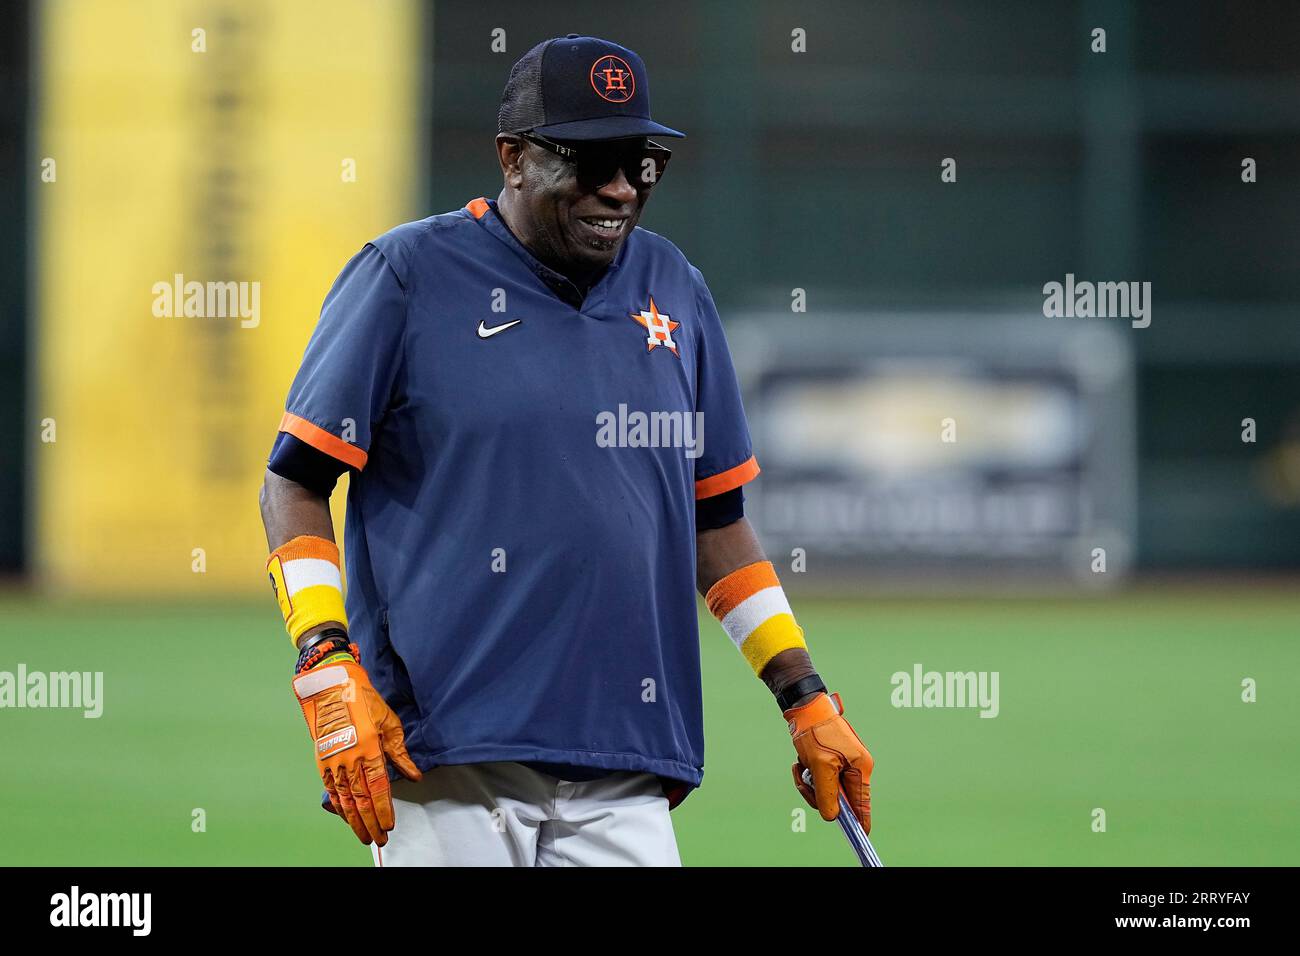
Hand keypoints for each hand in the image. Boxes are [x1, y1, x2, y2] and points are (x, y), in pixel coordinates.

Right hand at [292, 651, 420, 845]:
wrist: (332, 686)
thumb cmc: (364, 700)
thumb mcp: (389, 723)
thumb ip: (400, 753)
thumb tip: (414, 775)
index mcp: (368, 748)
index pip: (378, 787)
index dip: (383, 809)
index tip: (389, 825)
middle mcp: (348, 758)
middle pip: (361, 799)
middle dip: (370, 822)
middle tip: (379, 839)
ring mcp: (333, 760)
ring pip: (345, 798)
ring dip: (354, 820)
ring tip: (364, 835)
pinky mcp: (322, 760)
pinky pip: (331, 789)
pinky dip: (339, 806)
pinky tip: (346, 816)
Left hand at [785, 691, 872, 832]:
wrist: (805, 708)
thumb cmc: (815, 732)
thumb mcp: (820, 766)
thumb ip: (827, 794)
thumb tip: (832, 817)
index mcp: (860, 768)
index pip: (863, 802)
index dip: (860, 820)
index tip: (861, 836)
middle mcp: (856, 767)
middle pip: (840, 799)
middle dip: (818, 794)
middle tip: (805, 782)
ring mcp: (844, 765)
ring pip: (827, 790)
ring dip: (810, 784)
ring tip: (800, 767)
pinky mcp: (833, 762)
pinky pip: (821, 779)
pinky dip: (808, 775)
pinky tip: (800, 763)